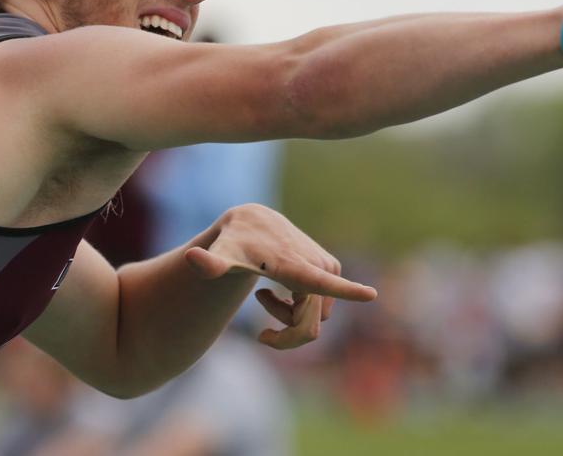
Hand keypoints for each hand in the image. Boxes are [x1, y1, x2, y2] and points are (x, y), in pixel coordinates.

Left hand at [183, 203, 376, 349]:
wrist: (252, 223)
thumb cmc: (235, 243)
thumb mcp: (221, 255)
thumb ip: (208, 263)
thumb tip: (191, 259)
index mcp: (296, 267)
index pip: (322, 282)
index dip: (347, 291)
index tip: (371, 294)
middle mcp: (318, 266)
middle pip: (309, 327)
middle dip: (286, 338)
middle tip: (260, 336)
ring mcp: (328, 268)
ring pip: (315, 320)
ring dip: (289, 319)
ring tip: (266, 296)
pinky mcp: (332, 268)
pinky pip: (320, 310)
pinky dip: (299, 310)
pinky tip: (280, 291)